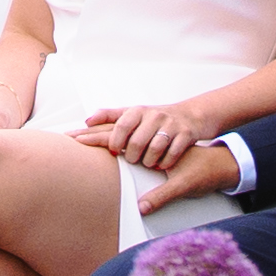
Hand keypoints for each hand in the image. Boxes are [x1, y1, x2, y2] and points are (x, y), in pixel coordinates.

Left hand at [79, 97, 218, 171]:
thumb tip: (86, 121)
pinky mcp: (185, 134)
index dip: (115, 141)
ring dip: (149, 161)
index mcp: (138, 111)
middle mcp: (155, 115)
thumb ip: (109, 116)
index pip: (121, 125)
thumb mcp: (133, 113)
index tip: (114, 152)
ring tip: (147, 163)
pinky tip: (161, 164)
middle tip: (132, 160)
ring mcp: (171, 124)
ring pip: (155, 148)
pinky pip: (173, 152)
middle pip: (137, 141)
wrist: (189, 116)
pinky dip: (165, 162)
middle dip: (132, 156)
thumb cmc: (154, 119)